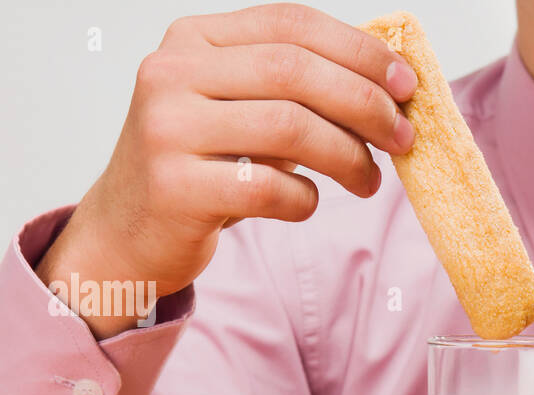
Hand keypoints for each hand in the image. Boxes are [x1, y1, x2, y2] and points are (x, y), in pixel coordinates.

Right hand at [38, 3, 417, 337]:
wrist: (127, 232)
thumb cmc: (203, 168)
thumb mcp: (239, 109)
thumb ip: (294, 87)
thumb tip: (390, 83)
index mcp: (193, 39)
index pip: (291, 24)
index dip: (359, 51)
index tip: (406, 85)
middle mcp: (171, 73)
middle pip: (294, 71)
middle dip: (365, 104)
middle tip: (402, 138)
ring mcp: (167, 129)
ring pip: (288, 128)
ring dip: (347, 157)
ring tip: (369, 181)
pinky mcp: (174, 188)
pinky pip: (268, 189)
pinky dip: (305, 201)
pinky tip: (306, 205)